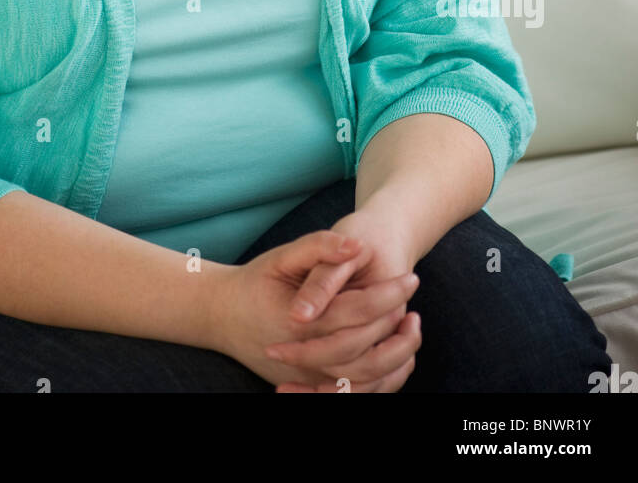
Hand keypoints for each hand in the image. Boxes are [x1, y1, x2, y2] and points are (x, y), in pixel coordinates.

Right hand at [208, 229, 419, 390]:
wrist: (223, 317)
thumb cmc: (254, 282)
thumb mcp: (281, 256)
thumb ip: (318, 247)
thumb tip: (355, 245)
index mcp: (301, 321)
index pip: (358, 310)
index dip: (389, 293)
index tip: (410, 276)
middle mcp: (307, 356)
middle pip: (368, 352)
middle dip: (400, 327)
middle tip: (415, 301)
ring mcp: (310, 377)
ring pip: (367, 381)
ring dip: (398, 357)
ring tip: (413, 327)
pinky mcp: (313, 386)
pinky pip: (356, 392)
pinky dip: (384, 378)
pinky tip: (397, 353)